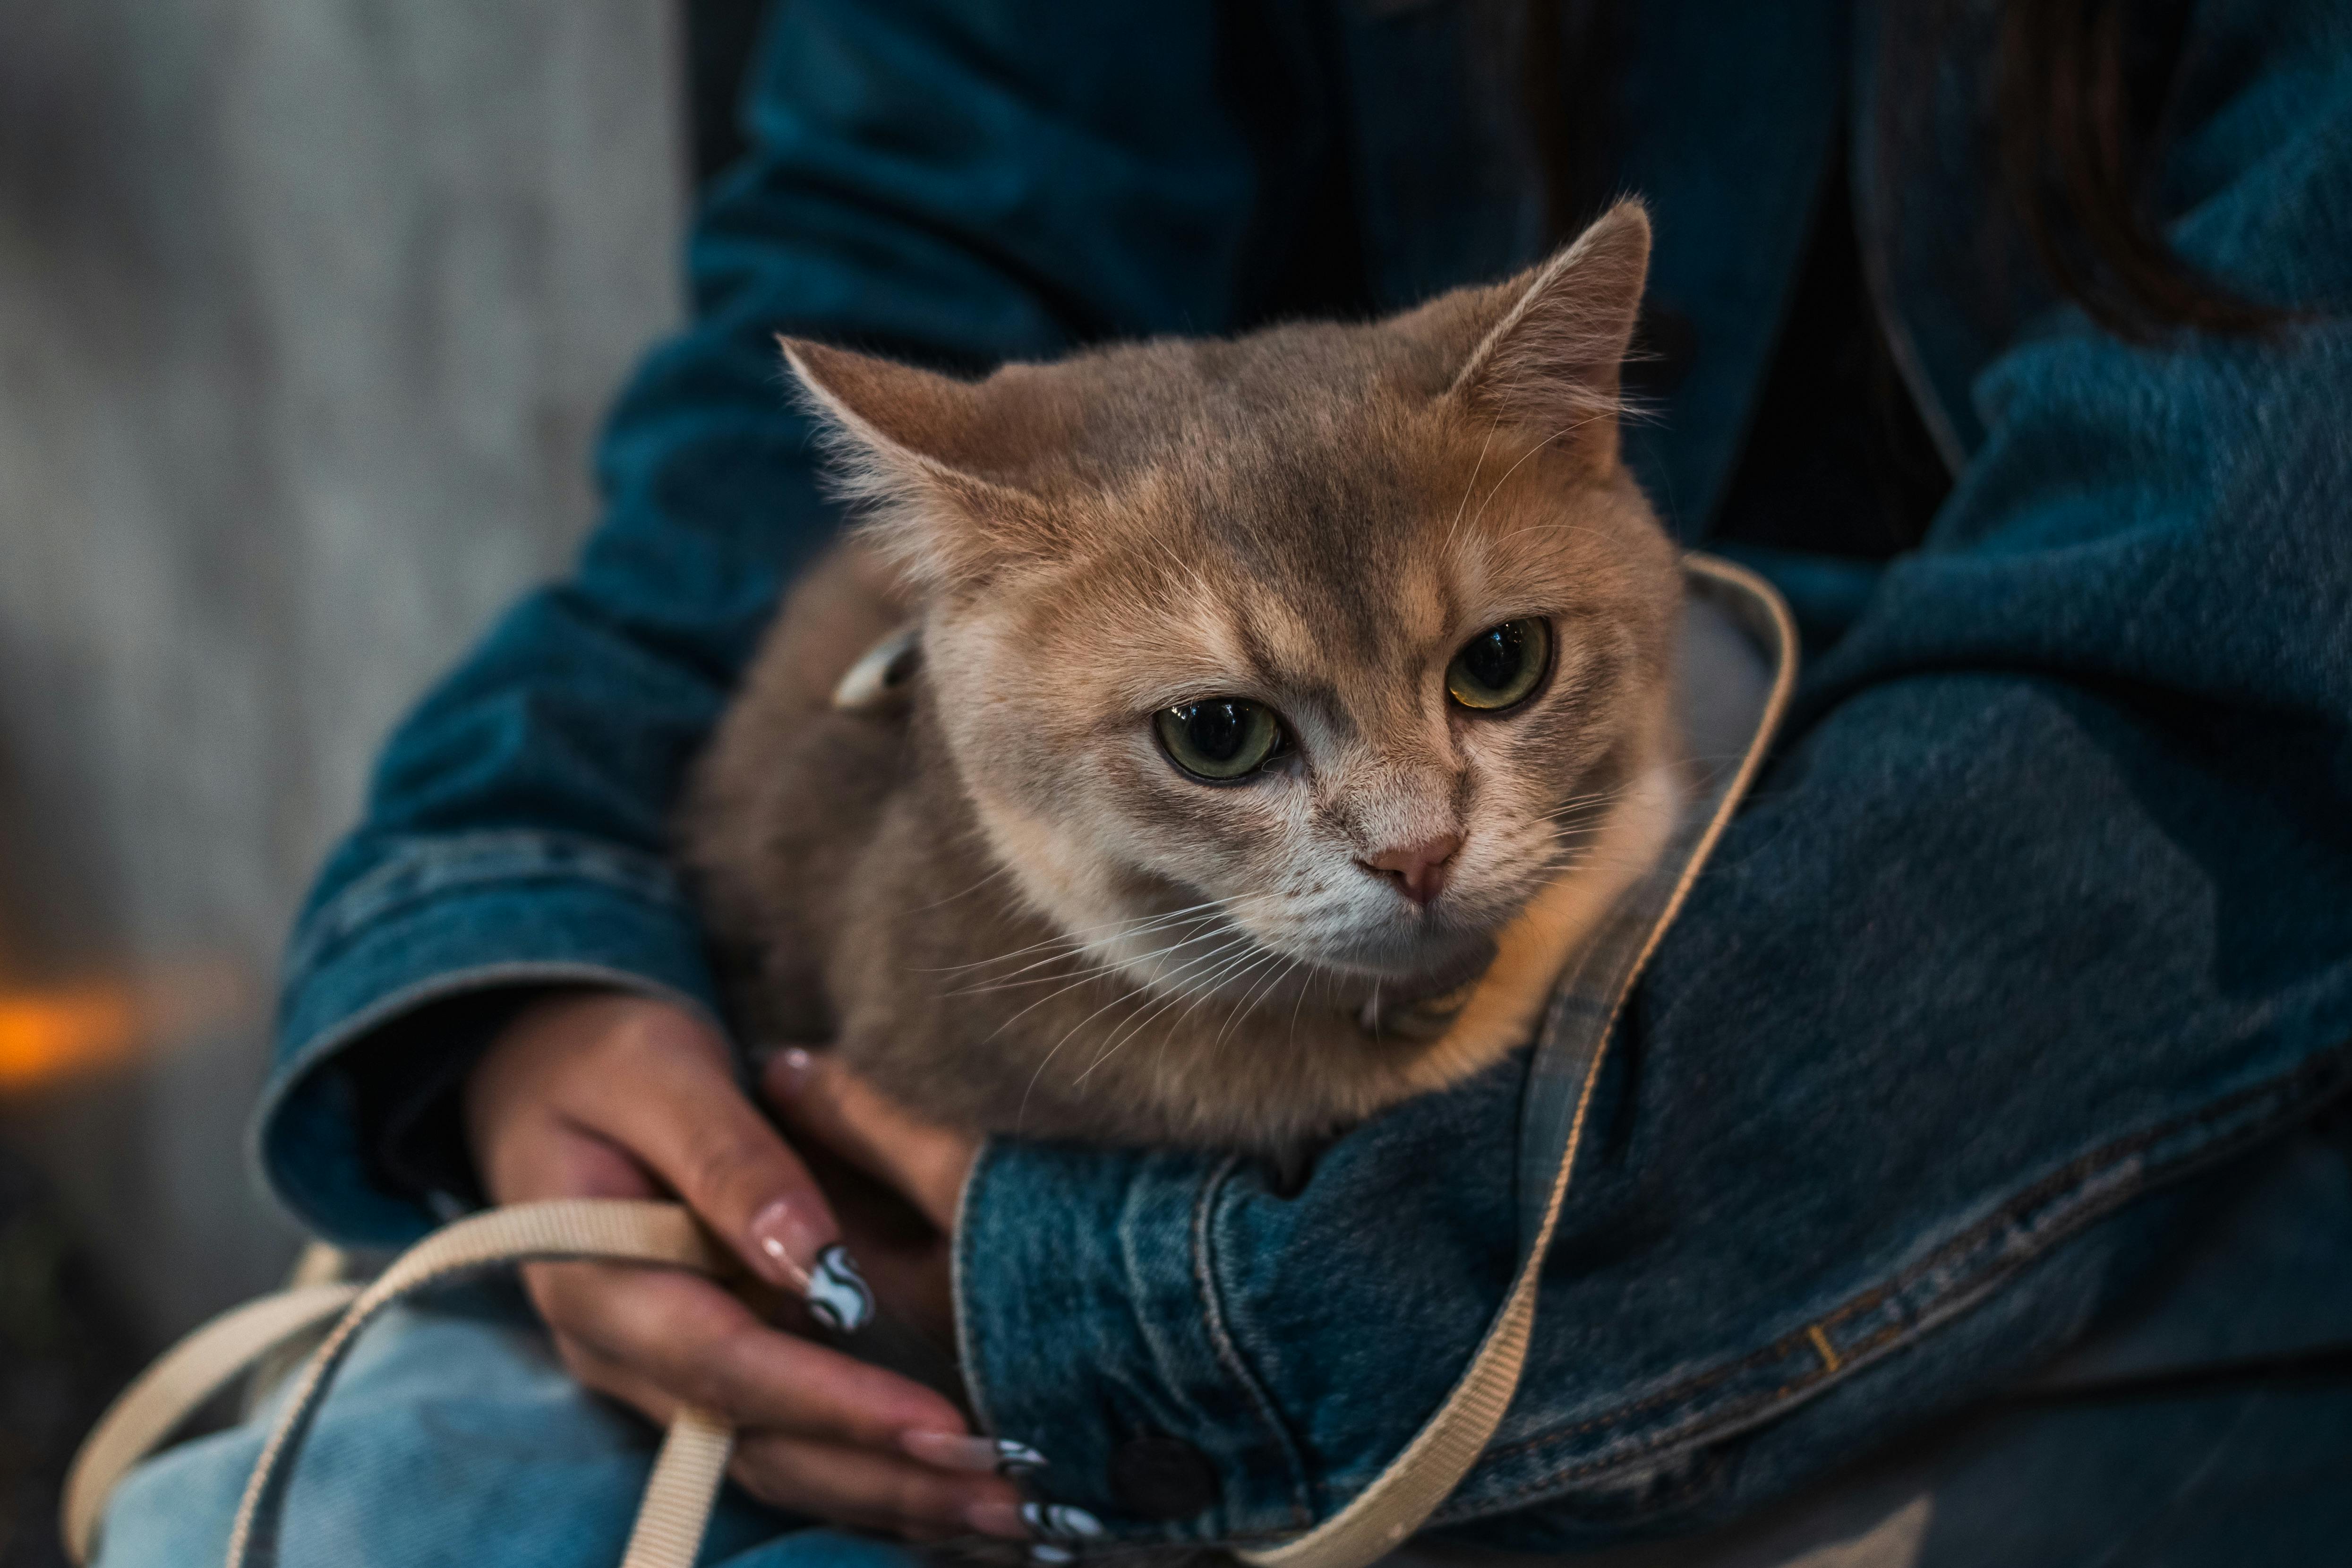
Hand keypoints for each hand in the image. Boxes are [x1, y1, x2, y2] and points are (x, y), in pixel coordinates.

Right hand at [463, 991, 1023, 1539]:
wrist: (547, 1074)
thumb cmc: (604, 1060)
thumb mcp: (660, 1074)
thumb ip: (728, 1158)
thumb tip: (807, 1254)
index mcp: (595, 1284)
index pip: (722, 1362)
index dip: (830, 1401)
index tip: (934, 1423)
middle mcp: (624, 1355)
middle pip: (757, 1442)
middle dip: (882, 1477)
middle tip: (1004, 1497)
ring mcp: (662, 1375)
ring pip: (778, 1463)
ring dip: (889, 1495)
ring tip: (1005, 1510)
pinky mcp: (706, 1373)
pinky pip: (788, 1441)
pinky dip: (869, 1470)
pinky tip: (955, 1487)